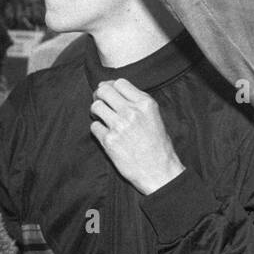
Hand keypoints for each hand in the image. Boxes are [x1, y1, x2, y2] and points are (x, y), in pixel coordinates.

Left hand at [90, 79, 184, 195]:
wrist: (159, 171)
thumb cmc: (158, 145)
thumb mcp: (154, 116)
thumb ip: (136, 102)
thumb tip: (113, 88)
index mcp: (145, 103)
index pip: (119, 82)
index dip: (111, 86)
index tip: (110, 93)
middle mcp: (132, 112)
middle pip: (104, 90)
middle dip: (99, 95)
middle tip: (101, 103)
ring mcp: (119, 126)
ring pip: (96, 106)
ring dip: (96, 112)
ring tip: (102, 118)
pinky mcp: (109, 141)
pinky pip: (94, 126)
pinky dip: (98, 130)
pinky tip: (106, 134)